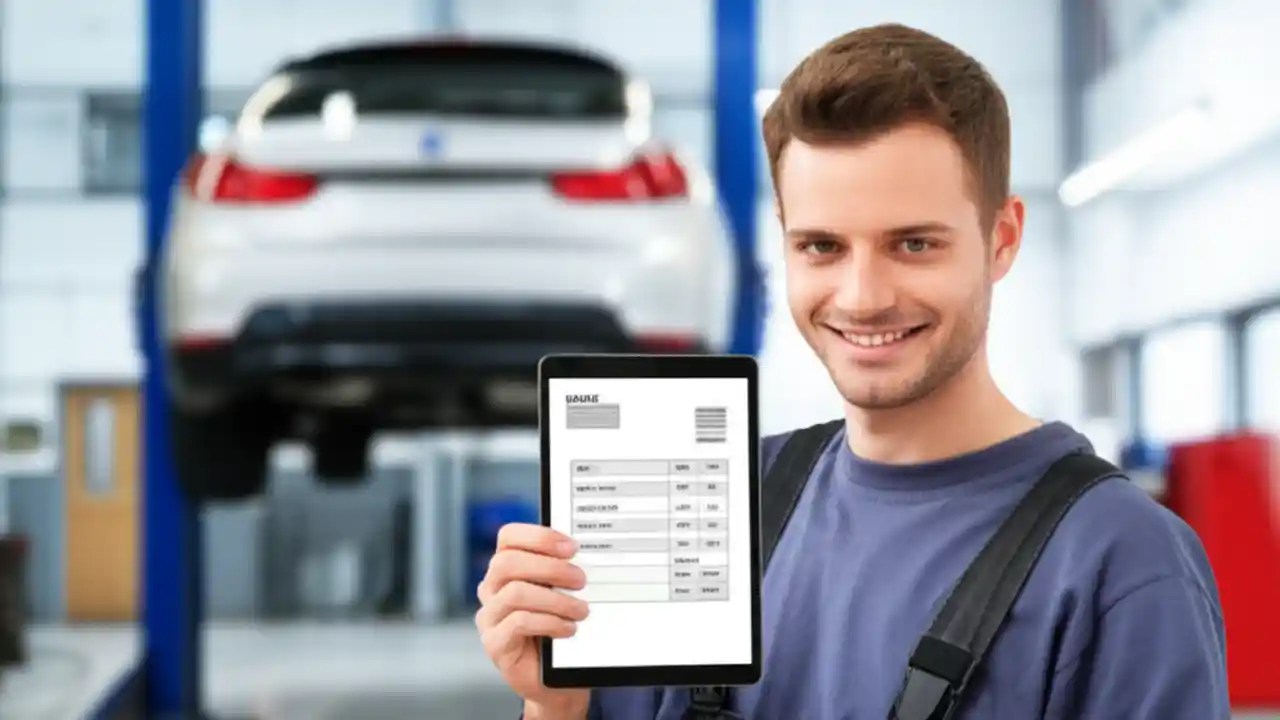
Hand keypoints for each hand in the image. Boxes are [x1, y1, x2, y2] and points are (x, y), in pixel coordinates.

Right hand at [476, 522, 591, 717]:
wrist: (554, 678)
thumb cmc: (558, 628)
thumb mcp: (561, 594)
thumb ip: (562, 572)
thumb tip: (583, 554)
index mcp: (506, 568)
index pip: (509, 537)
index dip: (539, 536)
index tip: (572, 547)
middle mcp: (491, 588)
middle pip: (507, 562)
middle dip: (550, 567)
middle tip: (580, 580)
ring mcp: (489, 616)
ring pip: (515, 593)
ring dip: (555, 599)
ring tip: (581, 610)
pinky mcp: (494, 643)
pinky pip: (519, 623)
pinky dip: (549, 622)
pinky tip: (568, 628)